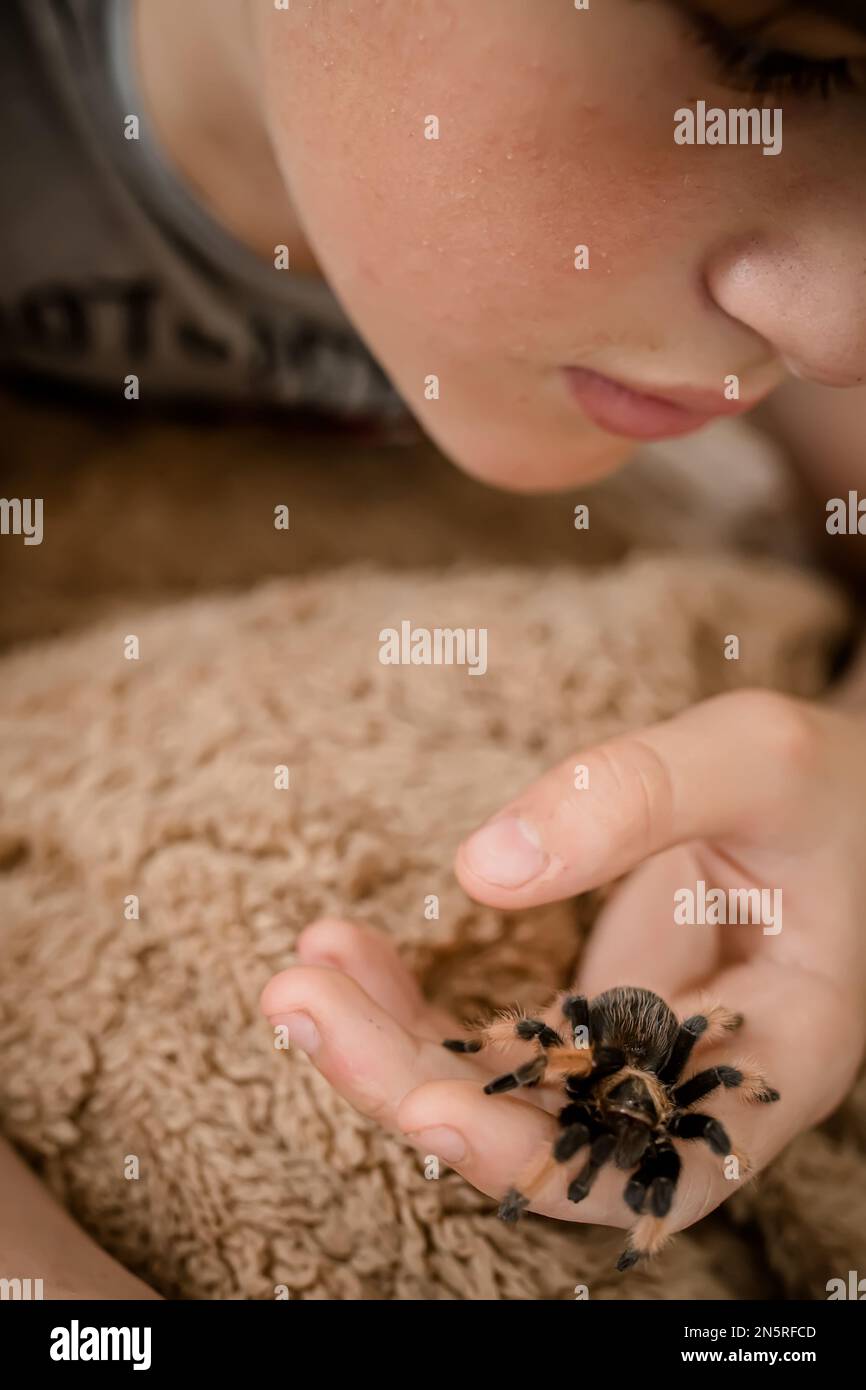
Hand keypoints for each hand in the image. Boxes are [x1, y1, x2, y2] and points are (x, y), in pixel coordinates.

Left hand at [260, 690, 865, 1235]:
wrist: (830, 793)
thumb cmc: (815, 779)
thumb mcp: (751, 759)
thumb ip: (636, 796)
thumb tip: (484, 864)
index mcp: (782, 1047)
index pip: (661, 1156)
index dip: (543, 1158)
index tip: (424, 1107)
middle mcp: (700, 1079)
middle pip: (548, 1138)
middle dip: (413, 1084)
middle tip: (299, 1002)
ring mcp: (636, 1058)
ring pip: (501, 1096)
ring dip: (389, 1046)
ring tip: (298, 975)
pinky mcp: (590, 1024)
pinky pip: (487, 1042)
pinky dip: (410, 1006)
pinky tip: (342, 950)